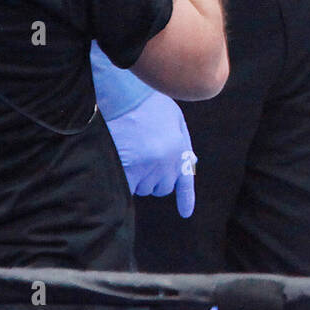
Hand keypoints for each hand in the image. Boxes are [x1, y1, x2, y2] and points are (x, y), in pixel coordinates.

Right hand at [105, 89, 196, 217]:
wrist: (128, 96)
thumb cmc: (150, 104)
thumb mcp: (176, 120)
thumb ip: (183, 142)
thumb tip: (191, 162)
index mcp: (180, 153)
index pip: (185, 182)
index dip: (186, 199)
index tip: (186, 213)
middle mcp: (166, 166)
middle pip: (160, 187)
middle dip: (154, 178)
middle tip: (144, 157)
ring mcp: (145, 170)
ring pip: (141, 188)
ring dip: (137, 178)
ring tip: (131, 151)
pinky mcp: (125, 170)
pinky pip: (125, 187)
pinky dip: (122, 180)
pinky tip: (119, 166)